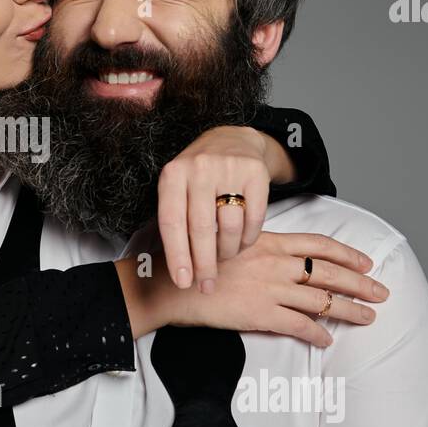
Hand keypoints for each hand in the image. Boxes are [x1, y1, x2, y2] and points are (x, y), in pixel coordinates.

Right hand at [115, 232, 386, 348]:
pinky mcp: (259, 314)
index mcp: (268, 242)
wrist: (170, 284)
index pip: (318, 245)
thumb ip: (259, 247)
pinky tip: (327, 341)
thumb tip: (280, 256)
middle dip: (360, 283)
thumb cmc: (195, 261)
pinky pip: (298, 326)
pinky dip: (317, 334)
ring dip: (349, 310)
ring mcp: (268, 289)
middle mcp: (274, 263)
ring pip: (321, 301)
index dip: (347, 254)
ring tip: (368, 317)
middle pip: (329, 273)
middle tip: (383, 293)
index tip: (367, 262)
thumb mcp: (230, 241)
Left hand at [157, 126, 281, 292]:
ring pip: (229, 227)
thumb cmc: (198, 176)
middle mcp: (199, 168)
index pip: (171, 222)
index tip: (183, 282)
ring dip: (227, 251)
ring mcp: (229, 168)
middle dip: (204, 264)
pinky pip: (254, 220)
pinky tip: (241, 242)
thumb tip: (178, 270)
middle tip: (207, 285)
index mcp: (173, 175)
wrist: (232, 141)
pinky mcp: (256, 173)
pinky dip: (247, 239)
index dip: (177, 256)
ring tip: (224, 257)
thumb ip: (174, 221)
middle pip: (201, 229)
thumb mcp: (177, 188)